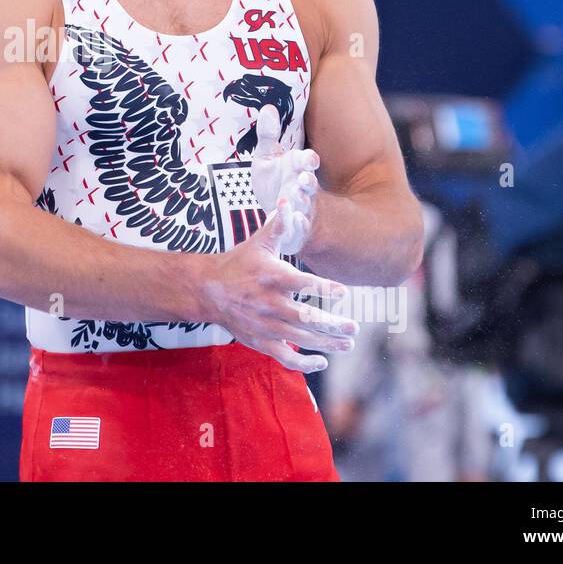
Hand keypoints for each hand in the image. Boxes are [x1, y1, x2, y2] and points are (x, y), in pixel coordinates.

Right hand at [199, 207, 356, 373]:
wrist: (207, 290)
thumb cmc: (239, 262)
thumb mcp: (258, 242)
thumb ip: (278, 225)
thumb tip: (289, 200)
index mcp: (270, 276)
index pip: (299, 283)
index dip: (322, 288)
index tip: (344, 292)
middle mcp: (268, 302)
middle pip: (303, 317)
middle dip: (331, 325)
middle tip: (354, 327)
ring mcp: (264, 325)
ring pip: (299, 339)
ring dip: (326, 343)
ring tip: (348, 344)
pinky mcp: (259, 341)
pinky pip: (284, 357)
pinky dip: (303, 363)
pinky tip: (322, 360)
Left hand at [251, 104, 319, 257]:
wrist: (274, 210)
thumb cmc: (273, 180)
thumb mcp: (266, 157)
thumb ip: (268, 135)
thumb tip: (267, 108)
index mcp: (297, 167)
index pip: (307, 161)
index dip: (309, 160)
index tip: (309, 159)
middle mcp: (302, 187)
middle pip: (309, 184)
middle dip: (308, 181)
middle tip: (304, 179)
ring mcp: (302, 207)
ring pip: (306, 204)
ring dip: (302, 201)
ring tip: (295, 198)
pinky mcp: (296, 227)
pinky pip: (299, 226)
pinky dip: (298, 223)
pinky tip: (294, 220)